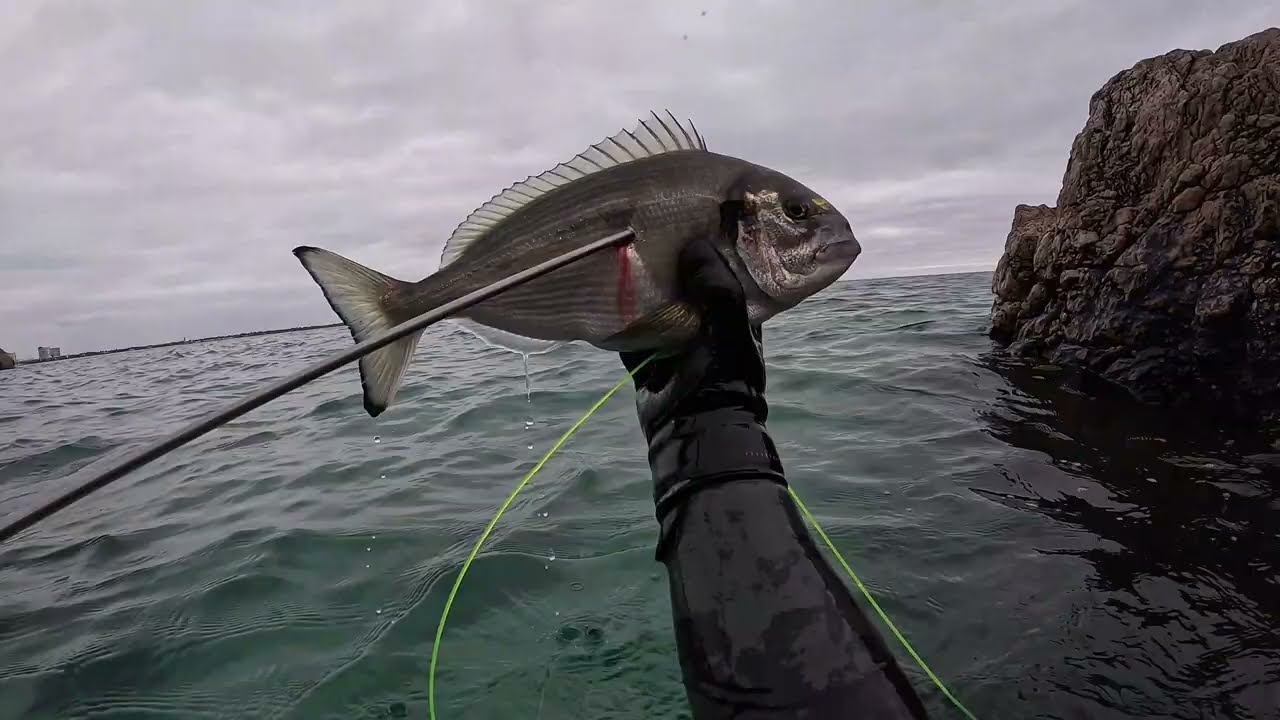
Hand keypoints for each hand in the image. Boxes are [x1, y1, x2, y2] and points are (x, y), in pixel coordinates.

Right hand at [620, 234, 766, 437]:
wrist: (693, 426)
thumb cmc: (721, 372)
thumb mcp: (728, 322)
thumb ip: (715, 282)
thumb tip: (694, 243)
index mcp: (733, 311)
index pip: (721, 268)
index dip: (707, 246)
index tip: (686, 218)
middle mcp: (704, 321)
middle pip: (684, 281)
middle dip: (667, 260)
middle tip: (646, 227)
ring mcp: (673, 338)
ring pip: (654, 302)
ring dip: (640, 285)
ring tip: (621, 249)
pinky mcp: (646, 354)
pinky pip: (629, 328)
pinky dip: (618, 314)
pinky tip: (604, 288)